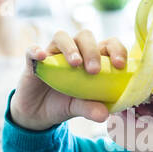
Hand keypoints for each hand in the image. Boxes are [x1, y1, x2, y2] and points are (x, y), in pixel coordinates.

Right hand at [8, 28, 128, 131]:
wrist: (38, 113)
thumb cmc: (64, 102)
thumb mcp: (79, 107)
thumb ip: (91, 108)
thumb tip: (104, 115)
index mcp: (91, 58)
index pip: (107, 44)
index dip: (116, 50)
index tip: (120, 65)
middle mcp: (73, 51)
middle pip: (85, 36)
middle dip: (92, 50)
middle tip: (94, 70)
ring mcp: (52, 53)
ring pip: (61, 37)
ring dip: (70, 47)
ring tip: (75, 64)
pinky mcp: (33, 61)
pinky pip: (32, 50)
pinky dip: (36, 51)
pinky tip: (42, 57)